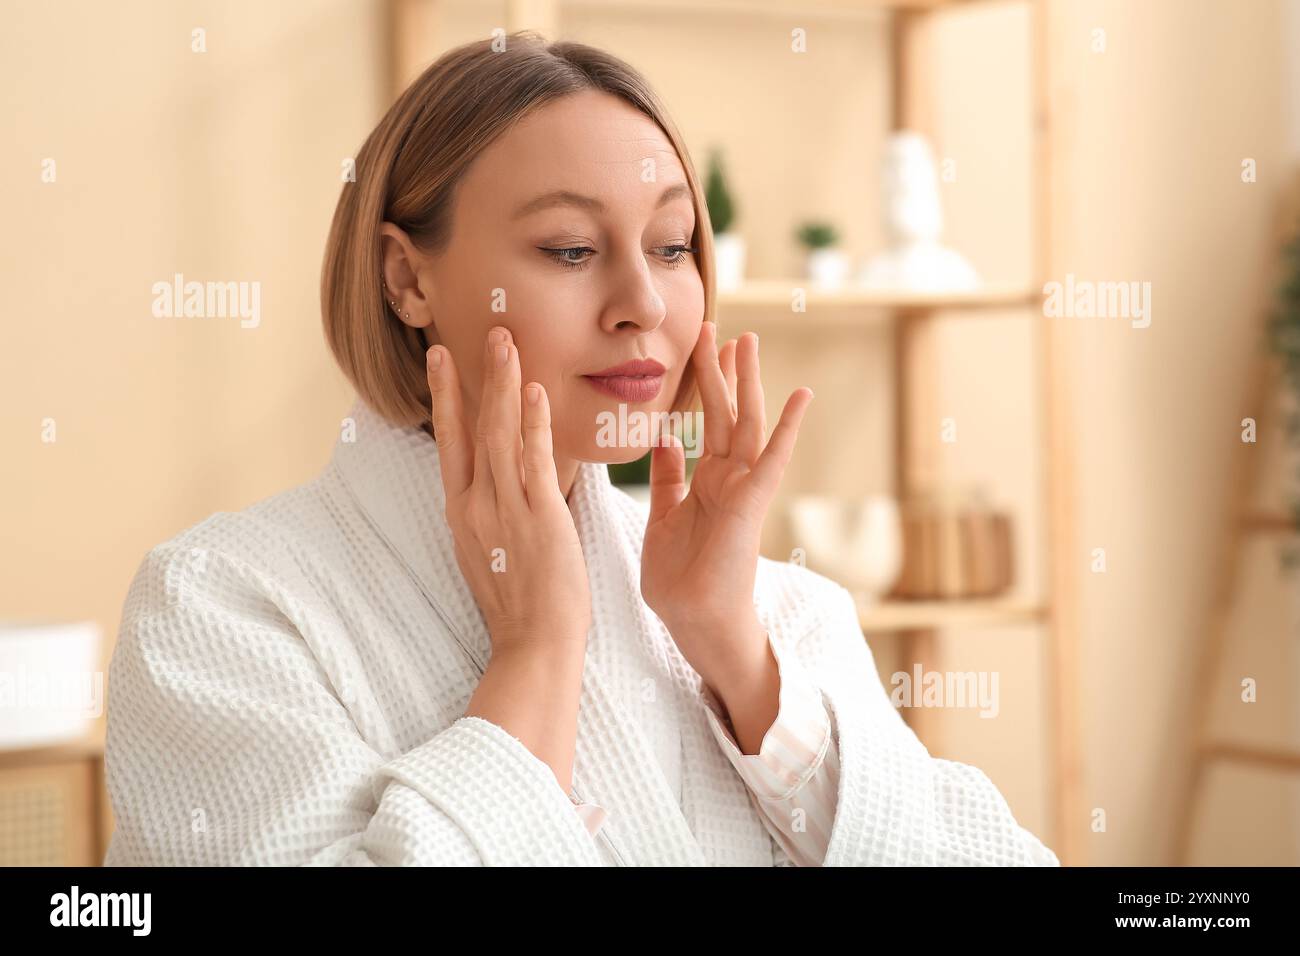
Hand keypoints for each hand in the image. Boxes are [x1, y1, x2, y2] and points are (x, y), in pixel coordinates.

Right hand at [426, 326, 592, 655]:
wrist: (533, 646)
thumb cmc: (521, 608)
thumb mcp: (491, 555)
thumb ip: (492, 516)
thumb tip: (501, 490)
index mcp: (463, 514)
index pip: (450, 444)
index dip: (446, 399)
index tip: (440, 361)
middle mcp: (476, 506)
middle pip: (472, 429)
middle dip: (476, 377)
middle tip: (484, 333)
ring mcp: (505, 510)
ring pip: (499, 435)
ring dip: (503, 385)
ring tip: (506, 342)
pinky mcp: (538, 518)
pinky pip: (533, 461)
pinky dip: (533, 424)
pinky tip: (534, 391)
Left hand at [640, 321, 812, 695]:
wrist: (694, 621)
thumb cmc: (679, 580)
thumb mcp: (662, 518)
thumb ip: (668, 480)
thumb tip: (667, 441)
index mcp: (706, 482)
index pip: (706, 423)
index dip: (705, 385)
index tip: (704, 347)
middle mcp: (727, 480)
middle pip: (726, 414)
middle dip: (723, 371)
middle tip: (721, 328)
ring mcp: (741, 489)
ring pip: (745, 424)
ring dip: (746, 383)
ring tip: (747, 341)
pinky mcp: (751, 503)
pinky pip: (772, 458)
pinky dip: (786, 427)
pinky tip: (800, 394)